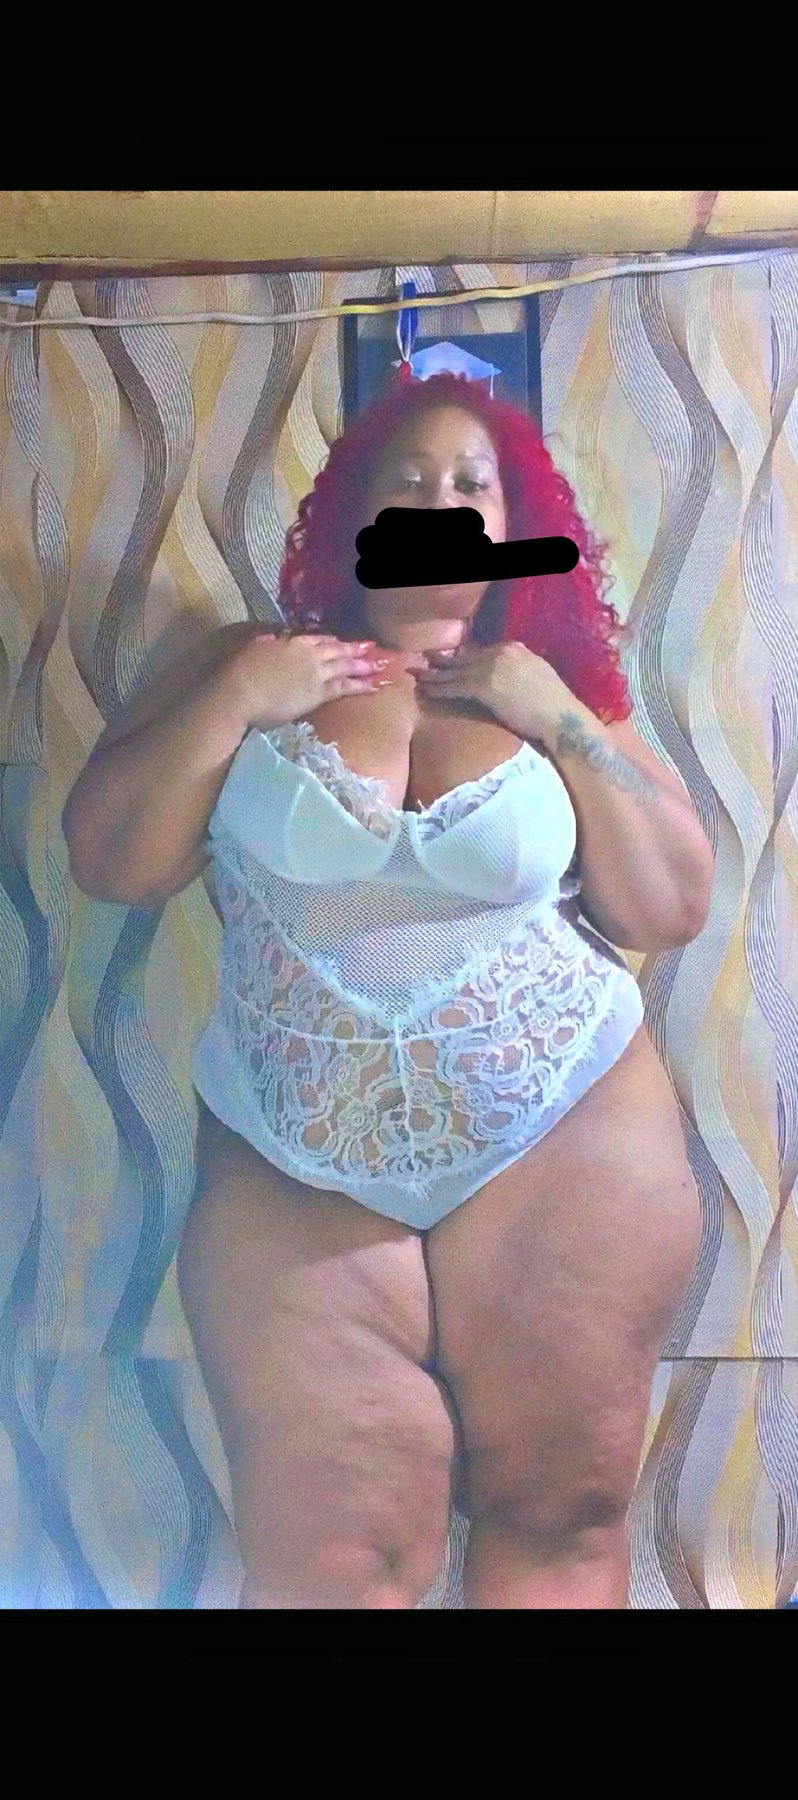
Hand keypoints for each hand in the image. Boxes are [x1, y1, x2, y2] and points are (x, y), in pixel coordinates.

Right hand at [224, 631, 428, 730]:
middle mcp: (309, 655)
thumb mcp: (256, 648)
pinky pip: (345, 687)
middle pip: (338, 650)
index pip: (319, 639)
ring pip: (346, 666)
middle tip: (374, 648)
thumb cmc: (242, 673)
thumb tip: (277, 640)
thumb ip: (270, 643)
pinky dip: (361, 685)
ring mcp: (316, 673)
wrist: (242, 694)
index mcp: (292, 642)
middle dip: (358, 649)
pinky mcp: (318, 694)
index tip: (343, 641)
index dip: (333, 641)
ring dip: (366, 665)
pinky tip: (375, 684)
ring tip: (382, 664)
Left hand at [415, 640, 569, 742]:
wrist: (560, 717)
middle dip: (442, 663)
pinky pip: (455, 686)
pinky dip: (438, 689)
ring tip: (417, 677)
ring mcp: (491, 668)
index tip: (448, 662)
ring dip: (433, 676)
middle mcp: (501, 653)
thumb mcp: (538, 676)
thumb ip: (520, 670)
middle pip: (464, 658)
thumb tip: (510, 677)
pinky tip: (425, 691)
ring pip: (455, 672)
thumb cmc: (554, 706)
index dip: (462, 659)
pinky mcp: (485, 685)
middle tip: (424, 664)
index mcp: (514, 649)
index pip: (480, 652)